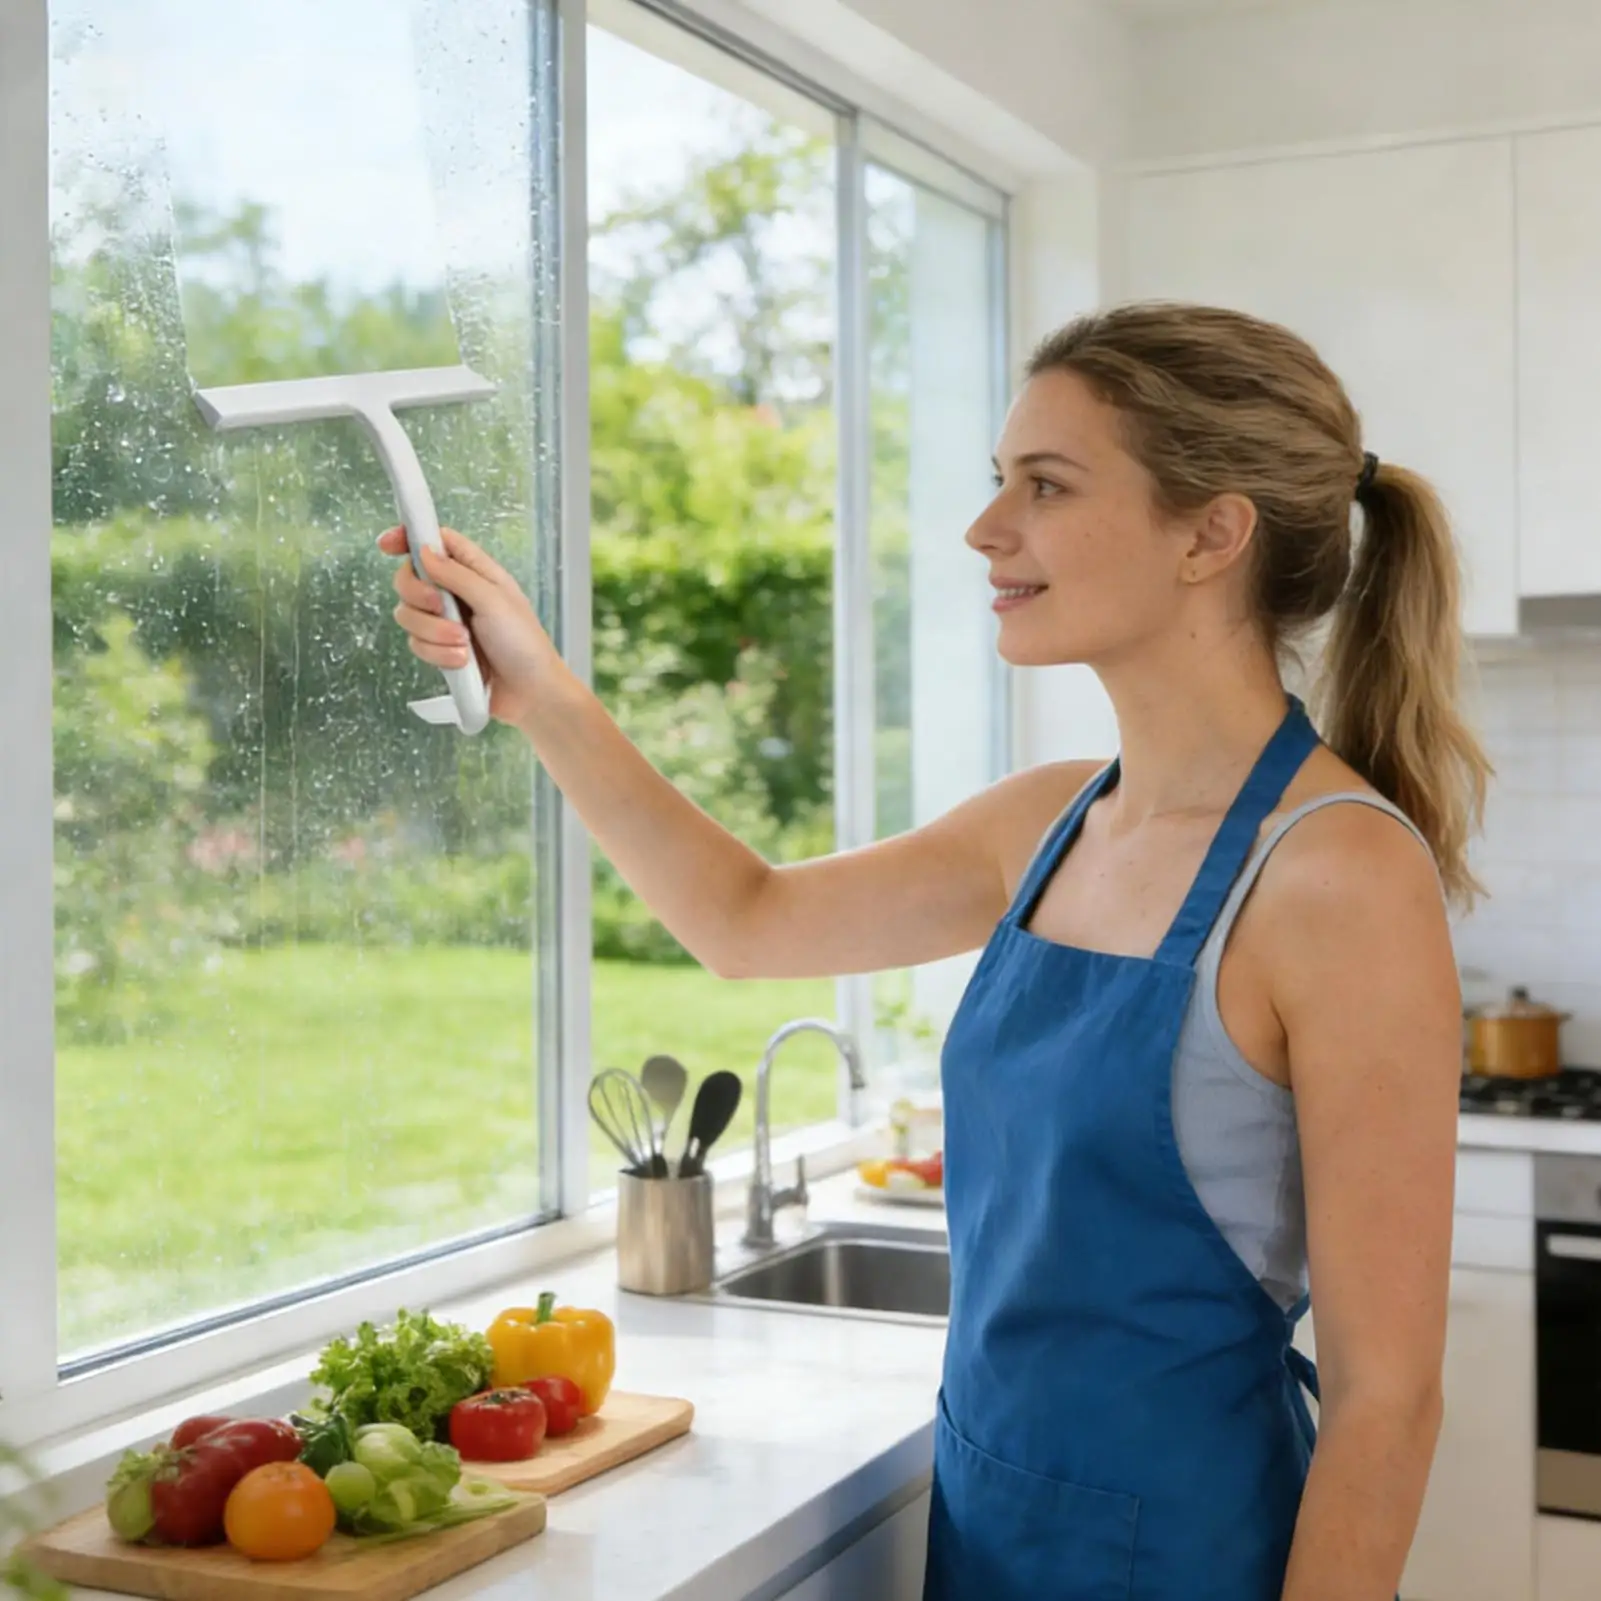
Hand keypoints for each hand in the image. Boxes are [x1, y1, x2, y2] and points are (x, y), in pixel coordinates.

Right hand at [378, 525, 557, 729]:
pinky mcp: (439, 649)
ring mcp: (445, 622)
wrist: (530, 693)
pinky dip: (438, 654)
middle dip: (418, 595)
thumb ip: (457, 575)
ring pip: (408, 614)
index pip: (435, 541)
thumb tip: (424, 552)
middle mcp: (456, 593)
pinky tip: (462, 662)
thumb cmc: (524, 643)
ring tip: (465, 645)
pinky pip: (416, 644)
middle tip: (441, 607)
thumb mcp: (494, 600)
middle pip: (409, 578)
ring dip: (434, 632)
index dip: (409, 538)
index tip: (387, 545)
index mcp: (474, 571)